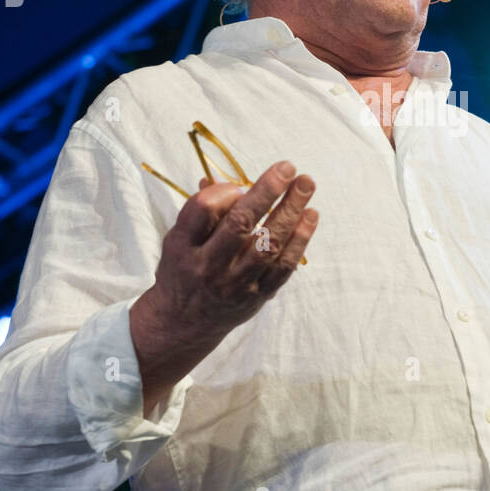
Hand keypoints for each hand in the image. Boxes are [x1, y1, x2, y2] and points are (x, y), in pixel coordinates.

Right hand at [144, 159, 318, 342]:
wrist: (183, 323)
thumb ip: (201, 210)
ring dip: (290, 212)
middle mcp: (207, 266)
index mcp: (182, 246)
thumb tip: (227, 180)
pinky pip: (283, 267)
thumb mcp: (178, 239)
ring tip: (306, 184)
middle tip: (288, 167)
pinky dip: (300, 240)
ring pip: (267, 245)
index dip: (223, 190)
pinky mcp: (257, 297)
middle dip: (266, 192)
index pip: (202, 210)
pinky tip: (311, 216)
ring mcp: (234, 284)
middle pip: (239, 225)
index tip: (239, 184)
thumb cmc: (183, 269)